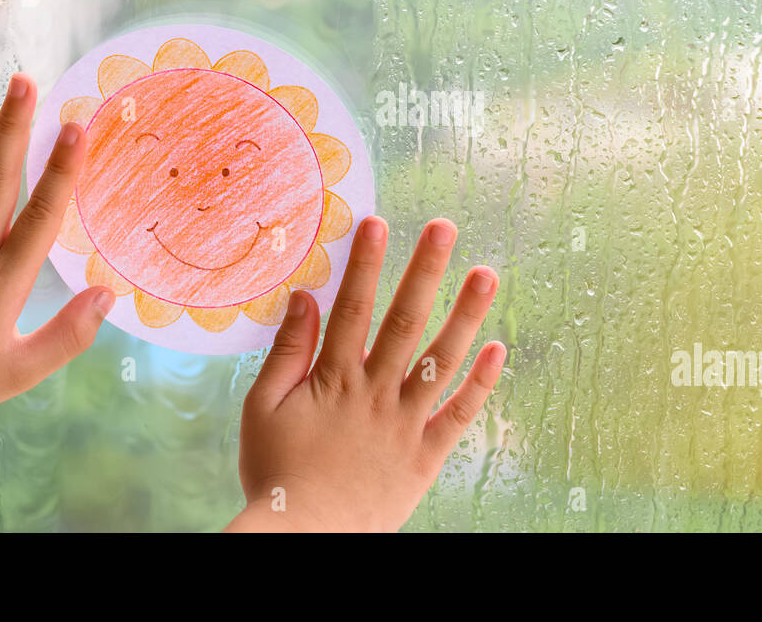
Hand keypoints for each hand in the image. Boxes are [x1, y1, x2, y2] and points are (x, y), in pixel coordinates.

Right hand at [226, 216, 505, 531]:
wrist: (305, 538)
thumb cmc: (276, 473)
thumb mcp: (263, 408)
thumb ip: (287, 351)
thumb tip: (304, 298)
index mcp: (334, 379)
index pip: (353, 308)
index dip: (366, 263)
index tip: (378, 222)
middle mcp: (375, 393)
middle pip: (405, 321)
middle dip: (425, 270)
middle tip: (445, 227)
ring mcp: (405, 423)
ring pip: (442, 360)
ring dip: (466, 315)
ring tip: (487, 273)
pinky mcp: (426, 455)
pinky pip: (459, 415)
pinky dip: (481, 384)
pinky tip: (498, 349)